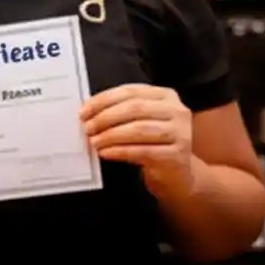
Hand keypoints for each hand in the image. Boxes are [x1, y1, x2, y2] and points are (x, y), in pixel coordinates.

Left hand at [79, 83, 193, 198]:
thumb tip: (88, 112)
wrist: (176, 172)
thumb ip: (120, 111)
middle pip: (134, 108)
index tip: (84, 111)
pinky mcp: (177, 155)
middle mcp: (176, 111)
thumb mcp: (140, 121)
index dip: (103, 100)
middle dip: (105, 118)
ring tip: (94, 142)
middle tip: (87, 128)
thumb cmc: (152, 143)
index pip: (130, 91)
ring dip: (110, 135)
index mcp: (165, 96)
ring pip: (138, 129)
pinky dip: (119, 151)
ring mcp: (180, 133)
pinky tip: (106, 153)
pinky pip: (142, 151)